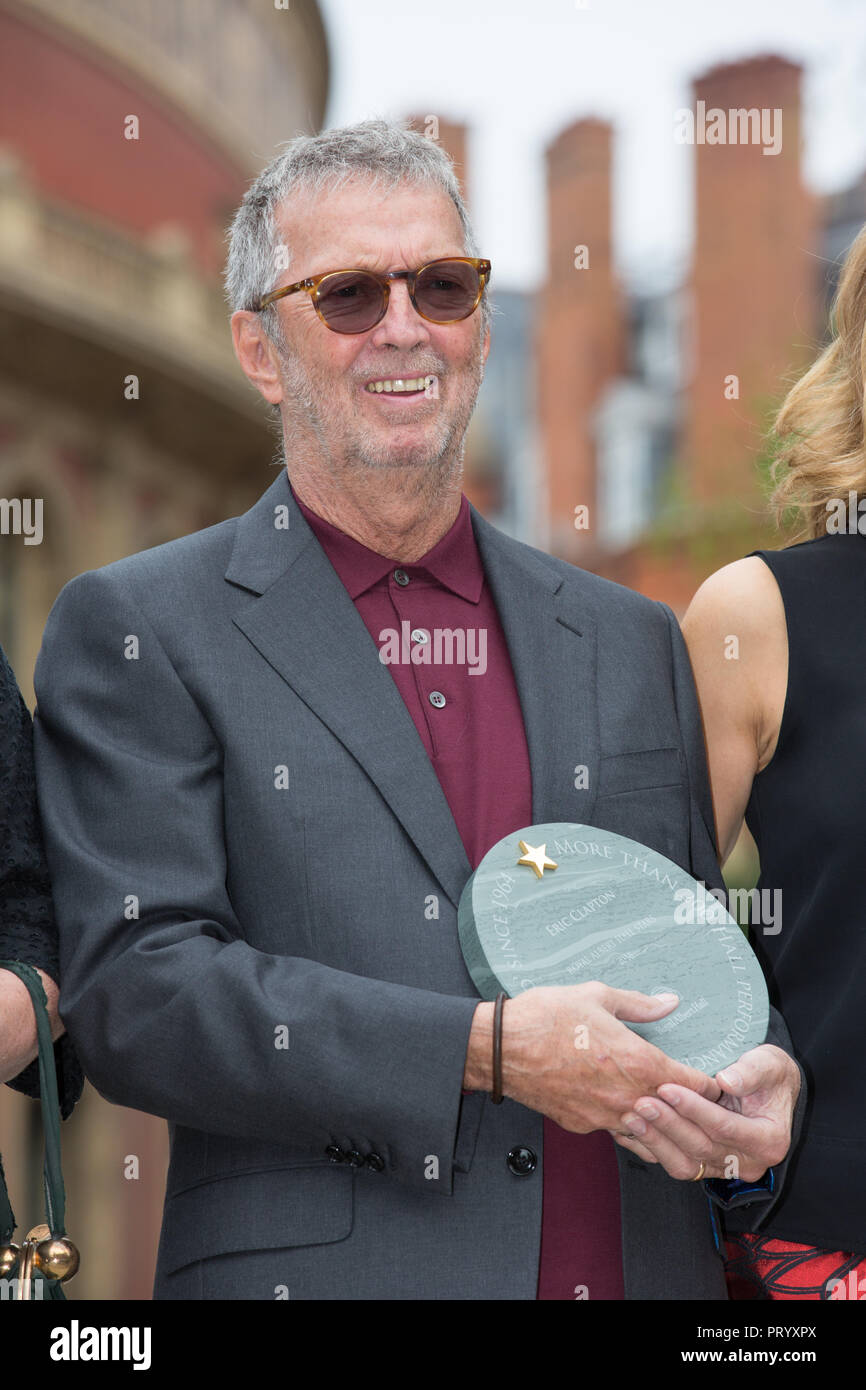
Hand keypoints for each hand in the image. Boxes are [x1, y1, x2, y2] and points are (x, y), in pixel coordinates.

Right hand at [489, 982, 721, 1133]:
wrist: (501, 1047)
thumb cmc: (547, 1017)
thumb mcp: (598, 996)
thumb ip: (640, 1004)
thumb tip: (669, 1001)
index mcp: (638, 1062)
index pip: (693, 1086)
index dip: (709, 1086)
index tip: (714, 1083)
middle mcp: (627, 1097)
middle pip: (679, 1121)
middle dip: (694, 1115)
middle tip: (705, 1111)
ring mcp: (604, 1117)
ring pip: (651, 1137)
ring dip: (664, 1129)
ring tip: (675, 1122)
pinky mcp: (583, 1125)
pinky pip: (618, 1134)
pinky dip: (631, 1130)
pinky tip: (633, 1118)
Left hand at [612, 1042, 800, 1181]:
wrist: (769, 1091)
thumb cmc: (769, 1074)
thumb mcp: (771, 1064)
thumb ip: (752, 1071)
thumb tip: (727, 1081)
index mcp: (769, 1140)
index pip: (725, 1127)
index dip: (694, 1109)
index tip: (667, 1088)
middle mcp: (749, 1162)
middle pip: (702, 1148)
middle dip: (669, 1125)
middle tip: (641, 1102)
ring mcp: (726, 1169)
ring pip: (686, 1164)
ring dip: (655, 1141)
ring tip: (630, 1117)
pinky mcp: (706, 1168)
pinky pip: (676, 1165)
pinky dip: (651, 1149)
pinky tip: (627, 1131)